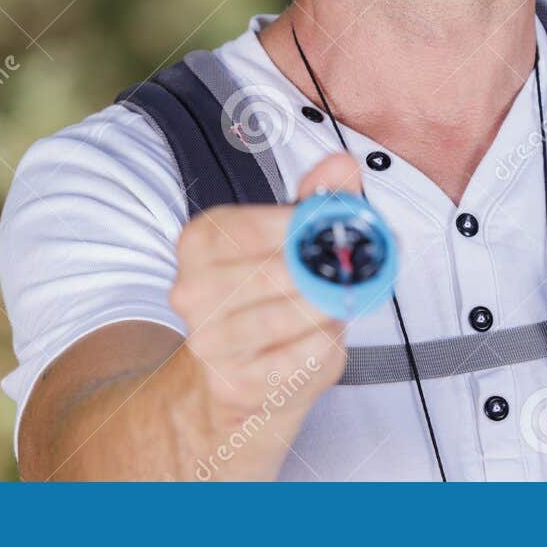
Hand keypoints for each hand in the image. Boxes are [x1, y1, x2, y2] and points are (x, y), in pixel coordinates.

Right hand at [170, 151, 361, 435]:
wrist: (238, 378)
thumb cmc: (267, 295)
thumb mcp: (287, 239)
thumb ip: (316, 198)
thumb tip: (342, 163)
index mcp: (201, 240)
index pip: (263, 224)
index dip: (313, 226)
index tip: (342, 230)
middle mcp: (192, 289)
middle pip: (280, 271)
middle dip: (326, 271)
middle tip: (353, 271)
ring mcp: (209, 340)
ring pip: (292, 315)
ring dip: (328, 309)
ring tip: (336, 302)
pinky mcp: (235, 383)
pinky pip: (301, 356)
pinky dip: (325, 344)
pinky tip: (323, 335)